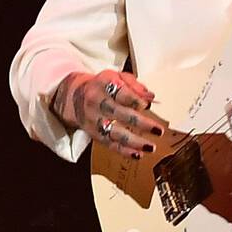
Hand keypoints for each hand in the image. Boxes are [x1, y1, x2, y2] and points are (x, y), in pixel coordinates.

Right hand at [51, 69, 166, 159]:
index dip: (133, 99)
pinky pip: (109, 144)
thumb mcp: (116, 77)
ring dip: (134, 141)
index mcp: (104, 84)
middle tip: (158, 130)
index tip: (146, 105)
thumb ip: (134, 85)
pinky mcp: (94, 133)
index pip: (119, 92)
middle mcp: (97, 102)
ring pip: (114, 132)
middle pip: (119, 114)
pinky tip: (137, 154)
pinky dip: (124, 151)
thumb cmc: (103, 86)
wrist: (74, 96)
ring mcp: (94, 119)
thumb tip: (150, 96)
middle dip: (140, 123)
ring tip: (150, 147)